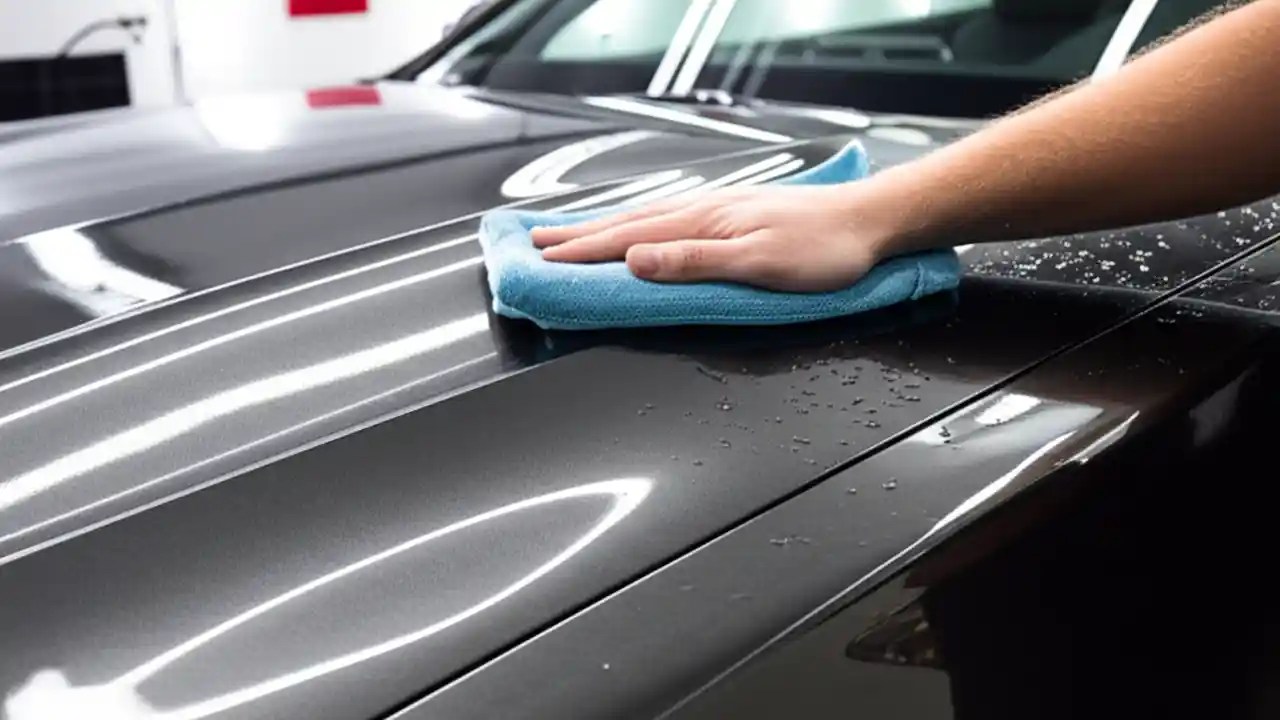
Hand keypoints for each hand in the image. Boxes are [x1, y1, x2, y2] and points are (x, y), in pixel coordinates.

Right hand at [532, 184, 892, 291]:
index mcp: (703, 223)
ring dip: (604, 228)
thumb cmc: (823, 248)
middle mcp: (705, 211)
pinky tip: (637, 230)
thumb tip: (635, 260)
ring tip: (571, 234)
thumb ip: (694, 262)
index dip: (584, 250)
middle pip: (628, 224)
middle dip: (580, 235)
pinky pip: (668, 219)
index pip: (628, 238)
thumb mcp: (758, 263)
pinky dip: (638, 225)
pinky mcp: (733, 215)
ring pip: (645, 219)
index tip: (545, 257)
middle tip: (537, 243)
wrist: (869, 221)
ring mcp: (718, 210)